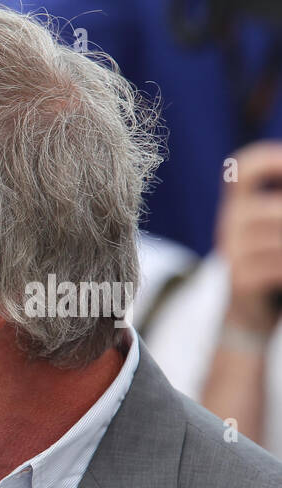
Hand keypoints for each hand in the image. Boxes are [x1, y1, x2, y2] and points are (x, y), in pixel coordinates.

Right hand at [217, 140, 281, 333]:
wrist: (244, 306)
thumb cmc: (270, 257)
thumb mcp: (273, 226)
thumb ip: (276, 208)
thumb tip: (280, 211)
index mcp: (240, 203)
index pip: (243, 170)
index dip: (268, 160)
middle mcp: (230, 223)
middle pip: (273, 210)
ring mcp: (232, 252)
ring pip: (277, 241)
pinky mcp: (238, 278)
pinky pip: (275, 267)